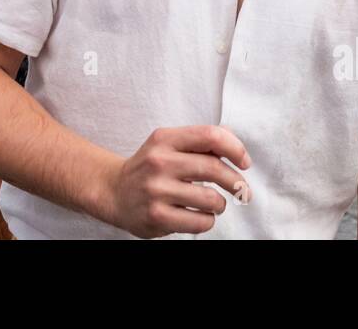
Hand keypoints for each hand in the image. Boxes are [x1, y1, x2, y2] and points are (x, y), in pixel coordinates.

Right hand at [103, 126, 250, 238]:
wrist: (114, 192)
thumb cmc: (149, 168)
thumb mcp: (167, 144)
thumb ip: (198, 141)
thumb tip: (232, 142)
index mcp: (165, 139)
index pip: (210, 135)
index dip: (235, 148)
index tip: (244, 162)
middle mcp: (159, 162)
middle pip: (214, 168)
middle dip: (235, 181)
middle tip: (242, 190)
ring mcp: (157, 190)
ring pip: (210, 199)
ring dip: (220, 204)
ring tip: (214, 204)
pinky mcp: (157, 216)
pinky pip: (200, 221)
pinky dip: (207, 220)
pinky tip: (200, 215)